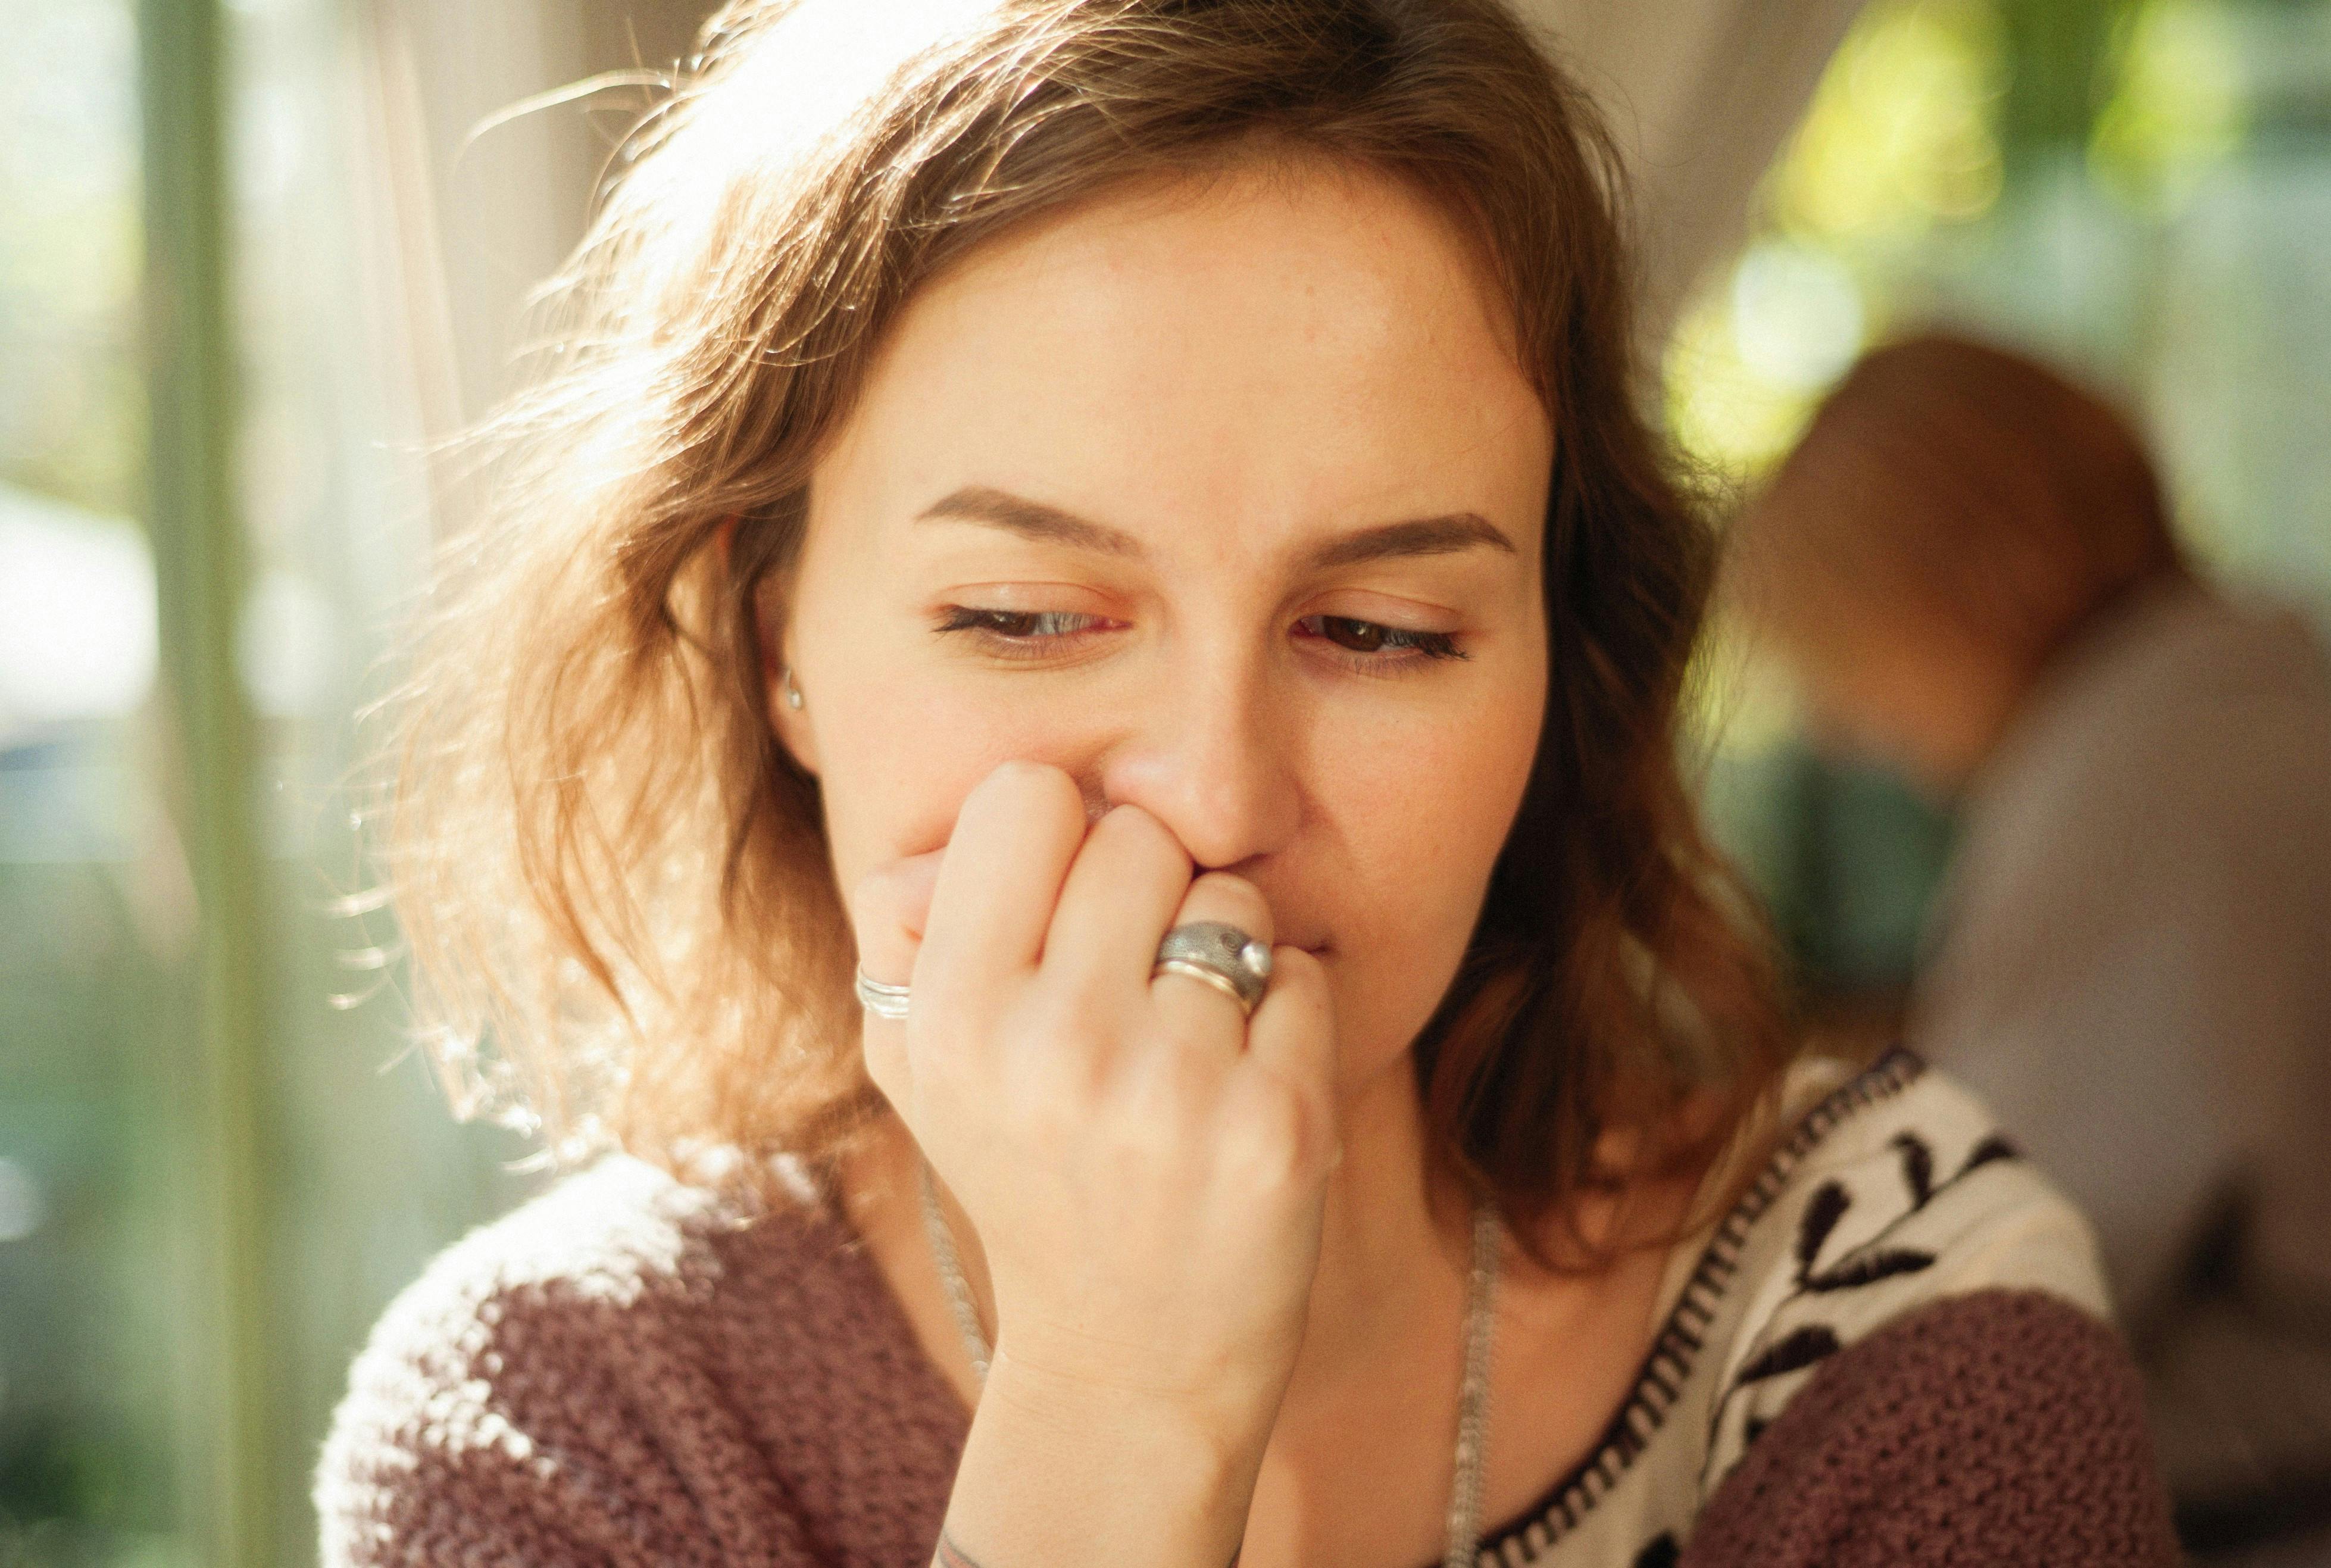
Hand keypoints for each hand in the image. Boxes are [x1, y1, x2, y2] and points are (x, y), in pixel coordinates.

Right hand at [850, 760, 1339, 1429]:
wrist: (1127, 1361)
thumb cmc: (1023, 1173)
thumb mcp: (918, 1064)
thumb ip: (911, 925)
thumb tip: (968, 825)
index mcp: (951, 1017)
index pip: (1028, 795)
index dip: (1056, 839)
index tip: (1062, 910)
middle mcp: (1054, 1048)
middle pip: (1139, 835)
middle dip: (1146, 894)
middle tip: (1130, 988)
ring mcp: (1172, 1090)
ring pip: (1231, 900)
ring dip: (1221, 954)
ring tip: (1184, 1046)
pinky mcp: (1277, 1127)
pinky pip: (1301, 975)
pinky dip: (1284, 1016)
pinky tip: (1239, 1090)